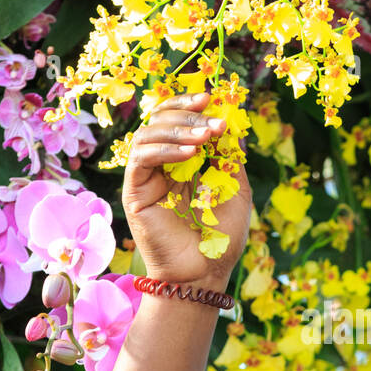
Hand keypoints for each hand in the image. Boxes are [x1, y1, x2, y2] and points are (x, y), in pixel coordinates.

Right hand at [121, 89, 251, 289]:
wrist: (205, 274)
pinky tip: (189, 153)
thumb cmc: (221, 239)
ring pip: (147, 134)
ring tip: (205, 136)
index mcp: (185, 162)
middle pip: (160, 120)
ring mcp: (146, 178)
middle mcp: (162, 166)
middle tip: (213, 116)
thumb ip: (230, 158)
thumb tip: (230, 124)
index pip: (178, 121)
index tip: (213, 96)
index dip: (191, 104)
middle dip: (188, 113)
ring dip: (178, 128)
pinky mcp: (134, 192)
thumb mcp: (235, 190)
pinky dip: (164, 149)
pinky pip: (141, 158)